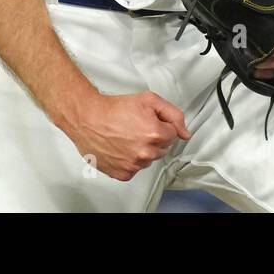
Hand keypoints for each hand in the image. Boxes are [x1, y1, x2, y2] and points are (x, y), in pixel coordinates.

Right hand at [62, 91, 190, 181]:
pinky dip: (130, 161)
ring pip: (148, 159)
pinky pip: (134, 169)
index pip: (172, 134)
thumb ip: (173, 115)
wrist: (88, 118)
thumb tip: (185, 133)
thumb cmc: (114, 108)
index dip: (161, 125)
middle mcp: (146, 152)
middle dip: (154, 138)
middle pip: (162, 148)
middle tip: (136, 127)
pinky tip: (121, 148)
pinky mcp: (122, 173)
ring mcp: (134, 165)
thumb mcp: (149, 100)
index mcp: (155, 134)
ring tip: (127, 137)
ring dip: (142, 150)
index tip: (148, 120)